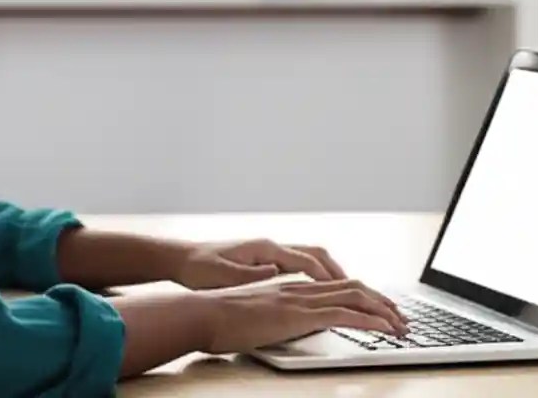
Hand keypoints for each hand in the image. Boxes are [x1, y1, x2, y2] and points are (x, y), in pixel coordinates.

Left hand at [173, 238, 347, 288]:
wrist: (181, 260)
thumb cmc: (200, 269)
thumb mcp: (225, 276)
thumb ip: (252, 276)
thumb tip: (276, 274)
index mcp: (264, 249)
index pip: (306, 261)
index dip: (328, 276)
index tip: (345, 290)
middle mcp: (270, 247)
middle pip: (315, 253)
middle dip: (336, 271)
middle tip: (355, 289)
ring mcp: (267, 251)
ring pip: (308, 256)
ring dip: (327, 270)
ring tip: (342, 289)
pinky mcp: (263, 259)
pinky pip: (297, 263)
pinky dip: (313, 273)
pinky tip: (316, 288)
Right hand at [197, 279, 408, 353]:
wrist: (202, 314)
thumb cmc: (219, 320)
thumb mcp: (254, 318)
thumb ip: (275, 319)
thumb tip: (287, 329)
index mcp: (290, 288)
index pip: (337, 286)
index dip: (364, 295)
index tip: (380, 309)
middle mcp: (300, 289)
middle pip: (354, 288)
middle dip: (382, 302)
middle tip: (401, 318)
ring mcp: (300, 300)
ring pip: (355, 297)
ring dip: (384, 311)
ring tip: (402, 326)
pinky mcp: (298, 316)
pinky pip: (344, 315)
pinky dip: (370, 321)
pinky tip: (384, 329)